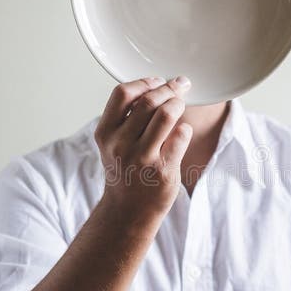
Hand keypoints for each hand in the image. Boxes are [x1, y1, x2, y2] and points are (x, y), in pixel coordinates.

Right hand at [94, 75, 192, 226]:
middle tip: (180, 85)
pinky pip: (181, 135)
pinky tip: (182, 131)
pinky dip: (185, 128)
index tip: (157, 81)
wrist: (128, 210)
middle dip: (169, 88)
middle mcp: (121, 145)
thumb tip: (154, 85)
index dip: (144, 82)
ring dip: (178, 104)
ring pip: (166, 114)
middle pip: (149, 101)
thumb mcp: (112, 142)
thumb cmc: (125, 169)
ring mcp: (142, 158)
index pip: (123, 93)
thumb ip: (126, 116)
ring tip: (180, 105)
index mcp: (105, 133)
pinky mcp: (163, 171)